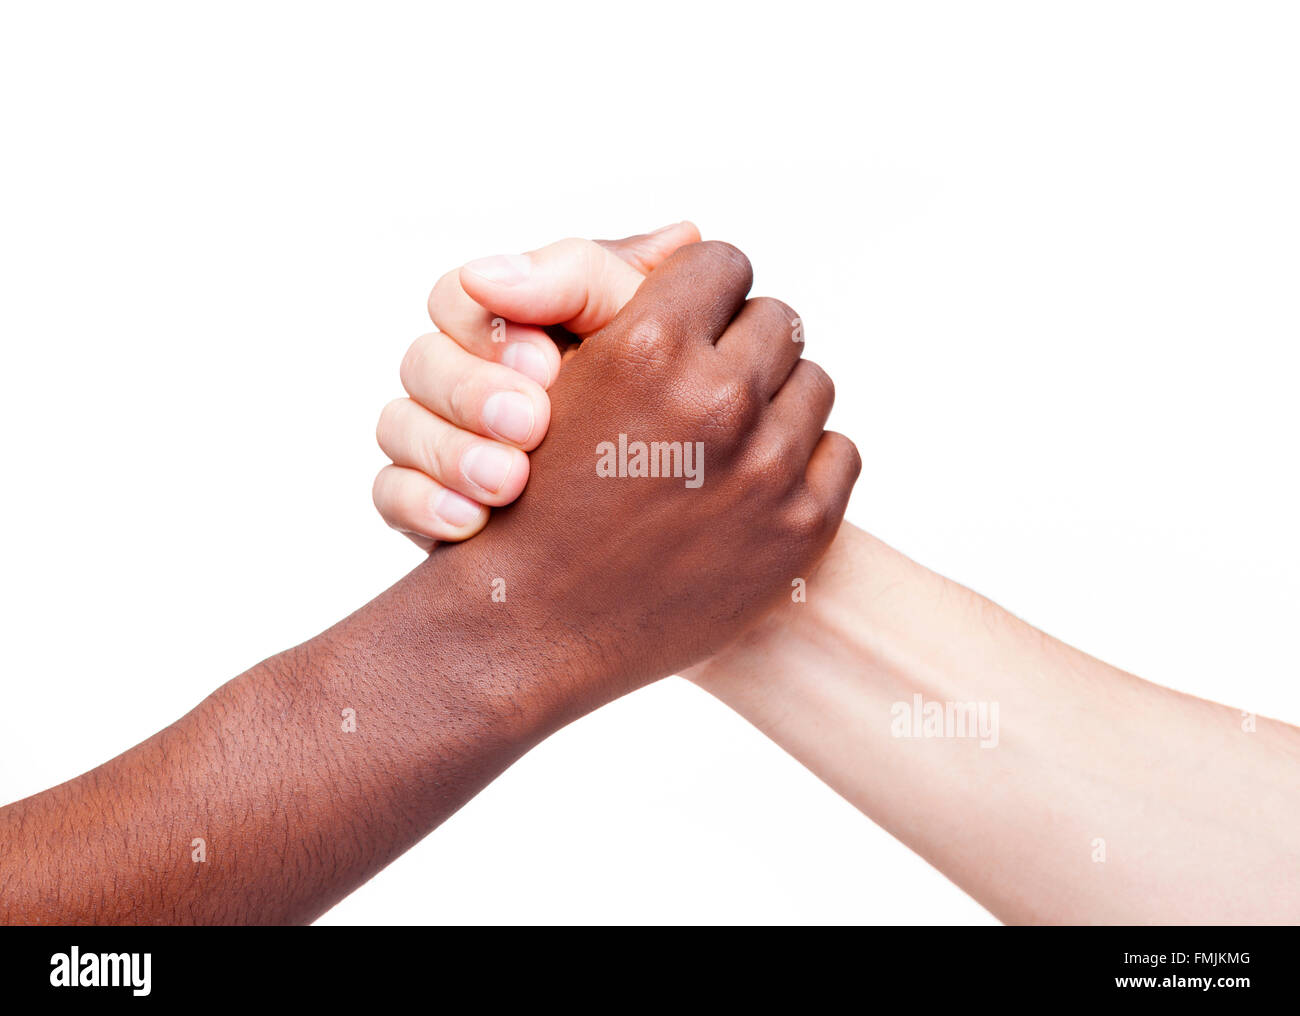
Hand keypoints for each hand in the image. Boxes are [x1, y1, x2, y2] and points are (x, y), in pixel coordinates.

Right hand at [375, 223, 700, 548]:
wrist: (658, 530)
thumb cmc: (658, 423)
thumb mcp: (652, 345)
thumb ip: (651, 293)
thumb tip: (683, 235)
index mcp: (511, 324)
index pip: (463, 296)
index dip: (493, 327)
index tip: (548, 366)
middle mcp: (467, 374)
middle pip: (423, 358)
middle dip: (473, 390)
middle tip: (530, 424)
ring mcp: (442, 440)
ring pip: (398, 424)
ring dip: (451, 451)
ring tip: (509, 483)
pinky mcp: (428, 502)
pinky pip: (389, 493)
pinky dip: (424, 504)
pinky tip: (471, 522)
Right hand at [420, 241, 859, 712]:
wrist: (533, 626)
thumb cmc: (528, 493)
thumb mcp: (549, 374)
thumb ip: (609, 287)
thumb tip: (693, 229)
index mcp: (649, 346)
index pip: (721, 263)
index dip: (699, 291)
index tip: (684, 322)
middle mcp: (717, 401)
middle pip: (778, 320)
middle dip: (740, 343)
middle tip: (704, 382)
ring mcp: (767, 469)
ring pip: (814, 383)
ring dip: (776, 400)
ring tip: (726, 435)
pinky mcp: (800, 528)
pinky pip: (839, 451)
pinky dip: (804, 461)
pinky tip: (752, 481)